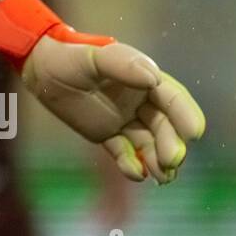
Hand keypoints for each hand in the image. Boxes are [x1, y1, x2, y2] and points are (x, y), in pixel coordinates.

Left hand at [22, 38, 205, 183]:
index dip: (185, 115)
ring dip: (158, 160)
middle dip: (172, 144)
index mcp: (144, 79)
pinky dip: (132, 164)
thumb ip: (122, 64)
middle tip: (172, 161)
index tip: (194, 133)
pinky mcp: (109, 135)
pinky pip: (125, 152)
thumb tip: (154, 78)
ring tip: (162, 177)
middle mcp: (141, 101)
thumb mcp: (94, 57)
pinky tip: (135, 174)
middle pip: (164, 126)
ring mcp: (126, 120)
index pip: (172, 99)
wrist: (41, 71)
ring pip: (149, 143)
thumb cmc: (69, 57)